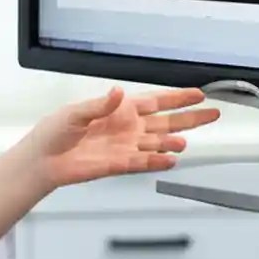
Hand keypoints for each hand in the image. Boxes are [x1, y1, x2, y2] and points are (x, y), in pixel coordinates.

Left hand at [29, 86, 220, 189]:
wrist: (45, 159)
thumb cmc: (56, 130)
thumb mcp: (76, 112)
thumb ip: (99, 105)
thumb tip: (118, 94)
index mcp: (120, 109)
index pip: (156, 101)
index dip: (177, 98)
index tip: (198, 94)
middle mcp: (128, 127)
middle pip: (166, 121)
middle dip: (190, 118)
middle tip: (212, 114)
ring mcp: (126, 146)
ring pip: (158, 142)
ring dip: (172, 142)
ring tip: (184, 142)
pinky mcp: (120, 164)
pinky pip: (144, 163)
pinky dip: (158, 162)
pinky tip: (172, 160)